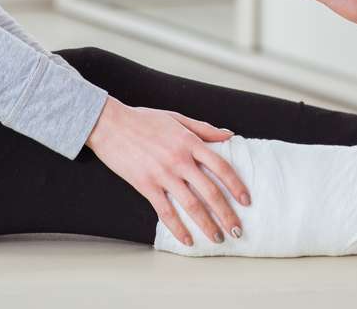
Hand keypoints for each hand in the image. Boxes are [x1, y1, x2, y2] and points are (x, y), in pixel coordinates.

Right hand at [85, 97, 250, 246]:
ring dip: (207, 225)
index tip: (246, 201)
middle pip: (211, 191)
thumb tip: (228, 135)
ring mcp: (163, 174)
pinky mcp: (146, 185)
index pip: (221, 167)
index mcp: (189, 142)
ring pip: (192, 205)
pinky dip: (178, 228)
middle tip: (237, 229)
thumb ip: (203, 128)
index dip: (236, 186)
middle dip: (226, 213)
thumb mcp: (176, 117)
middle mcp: (180, 159)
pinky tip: (187, 239)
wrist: (110, 124)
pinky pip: (166, 211)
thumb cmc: (143, 119)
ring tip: (217, 238)